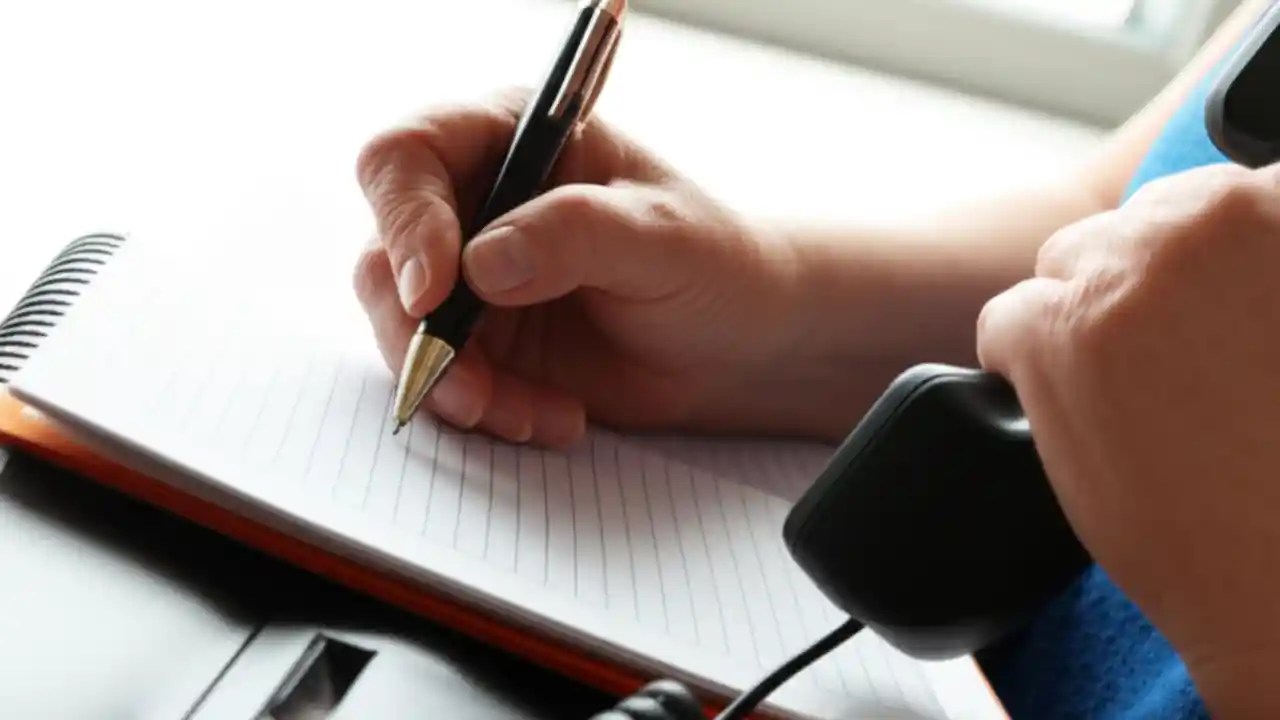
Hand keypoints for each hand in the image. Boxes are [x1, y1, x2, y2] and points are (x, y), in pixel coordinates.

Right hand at [353, 92, 811, 447]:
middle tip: (472, 389)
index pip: (409, 157)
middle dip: (419, 333)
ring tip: (533, 415)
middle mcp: (473, 202)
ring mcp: (469, 277)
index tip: (436, 295)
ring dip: (454, 384)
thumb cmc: (711, 265)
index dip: (405, 222)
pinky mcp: (479, 342)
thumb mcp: (661, 239)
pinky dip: (487, 410)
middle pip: (385, 254)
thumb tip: (481, 265)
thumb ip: (576, 235)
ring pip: (403, 328)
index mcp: (511, 138)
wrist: (734, 345)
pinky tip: (554, 418)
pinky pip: (444, 380)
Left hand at [978, 163, 1279, 716]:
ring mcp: (1126, 272)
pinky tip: (1060, 405)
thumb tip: (1234, 281)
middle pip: (1150, 216)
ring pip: (1073, 258)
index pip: (1237, 189)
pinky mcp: (1054, 333)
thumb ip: (1263, 275)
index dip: (1221, 255)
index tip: (1220, 303)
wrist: (1277, 580)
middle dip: (1153, 277)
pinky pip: (1009, 318)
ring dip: (1087, 314)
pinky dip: (1022, 361)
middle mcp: (1210, 219)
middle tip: (1177, 357)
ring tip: (1129, 391)